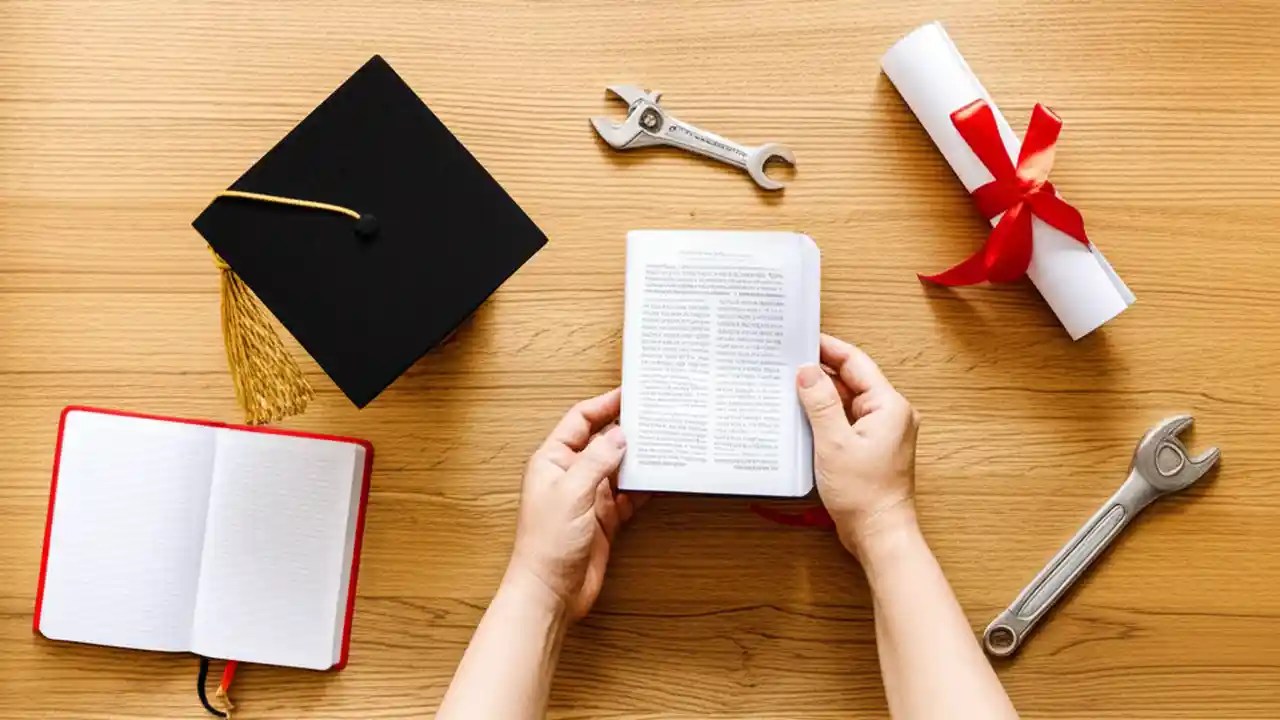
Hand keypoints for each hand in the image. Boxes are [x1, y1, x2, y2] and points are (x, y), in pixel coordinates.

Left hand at [508, 388, 647, 620]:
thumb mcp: (572, 492)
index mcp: (552, 460)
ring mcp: (589, 496)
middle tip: (655, 416)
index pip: (581, 419)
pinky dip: (645, 487)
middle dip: (628, 429)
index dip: (605, 404)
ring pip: (619, 467)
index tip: (631, 393)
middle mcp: (570, 474)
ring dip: (639, 458)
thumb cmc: (546, 545)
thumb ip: (597, 460)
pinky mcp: (604, 519)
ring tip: (664, 443)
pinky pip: (629, 495)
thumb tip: (620, 435)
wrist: (550, 593)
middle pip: (603, 441)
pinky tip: (661, 479)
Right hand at [796, 334, 919, 556]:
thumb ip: (820, 403)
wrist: (879, 534)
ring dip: (821, 396)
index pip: (855, 362)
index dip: (828, 349)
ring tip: (790, 388)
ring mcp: (882, 431)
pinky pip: (847, 420)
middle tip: (788, 364)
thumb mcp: (834, 443)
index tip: (802, 340)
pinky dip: (826, 416)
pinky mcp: (872, 446)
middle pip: (851, 380)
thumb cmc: (865, 495)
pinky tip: (804, 417)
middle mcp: (891, 414)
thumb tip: (807, 371)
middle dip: (820, 373)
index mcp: (889, 405)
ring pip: (847, 401)